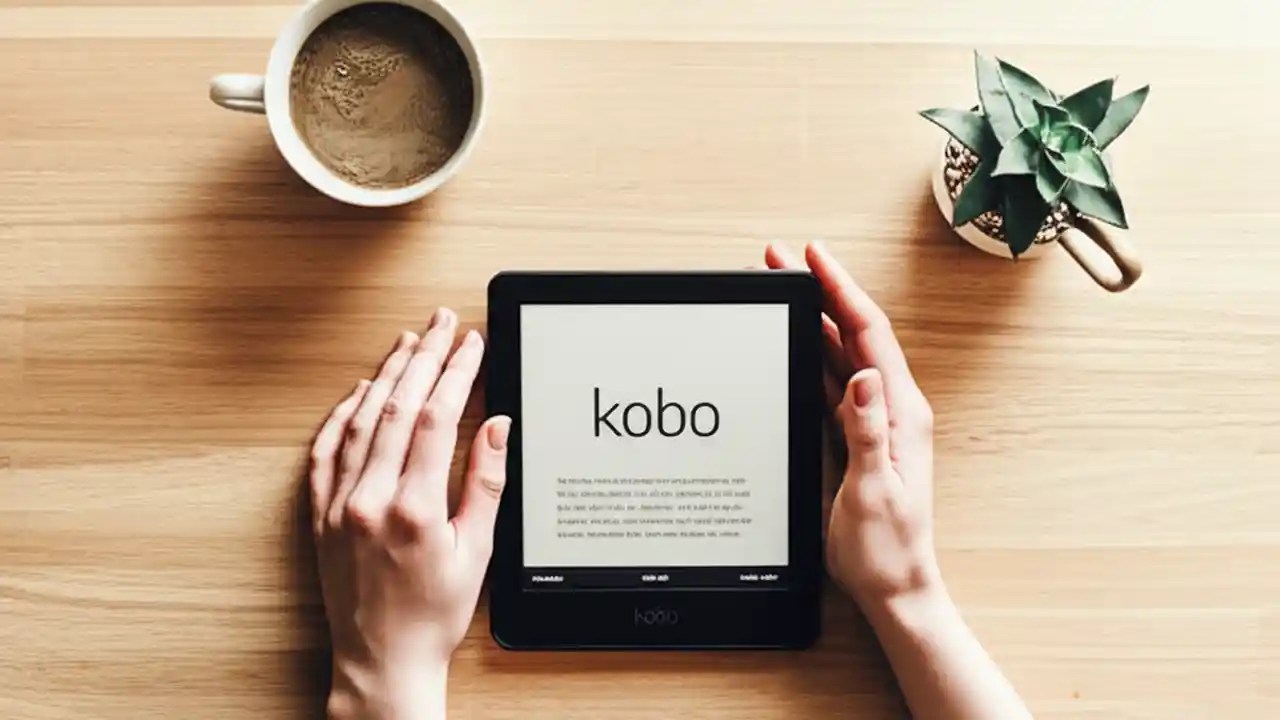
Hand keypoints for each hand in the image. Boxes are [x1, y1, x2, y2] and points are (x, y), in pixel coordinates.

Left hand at [308, 308, 509, 719]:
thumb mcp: (477, 550)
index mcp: (414, 508)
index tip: (472, 343)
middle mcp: (370, 500)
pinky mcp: (321, 516)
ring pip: (360, 421)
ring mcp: (340, 506)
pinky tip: (359, 393)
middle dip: (425, 357)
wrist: (383, 661)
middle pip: (398, 407)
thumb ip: (486, 482)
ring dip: (386, 376)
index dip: (457, 372)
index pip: (437, 418)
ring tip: (408, 343)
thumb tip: (497, 427)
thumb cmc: (433, 614)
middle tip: (442, 323)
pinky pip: (325, 452)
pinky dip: (342, 416)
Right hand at [765, 243, 939, 611]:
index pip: (869, 335)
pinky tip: (798, 340)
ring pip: (843, 353)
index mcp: (902, 413)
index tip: (815, 258)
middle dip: (824, 291)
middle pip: (855, 333)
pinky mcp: (861, 433)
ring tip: (788, 288)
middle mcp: (893, 408)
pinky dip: (815, 353)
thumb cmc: (887, 547)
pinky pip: (835, 381)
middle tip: (785, 261)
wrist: (894, 585)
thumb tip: (860, 376)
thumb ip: (867, 430)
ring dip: (817, 318)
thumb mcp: (872, 489)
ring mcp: (877, 419)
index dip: (842, 290)